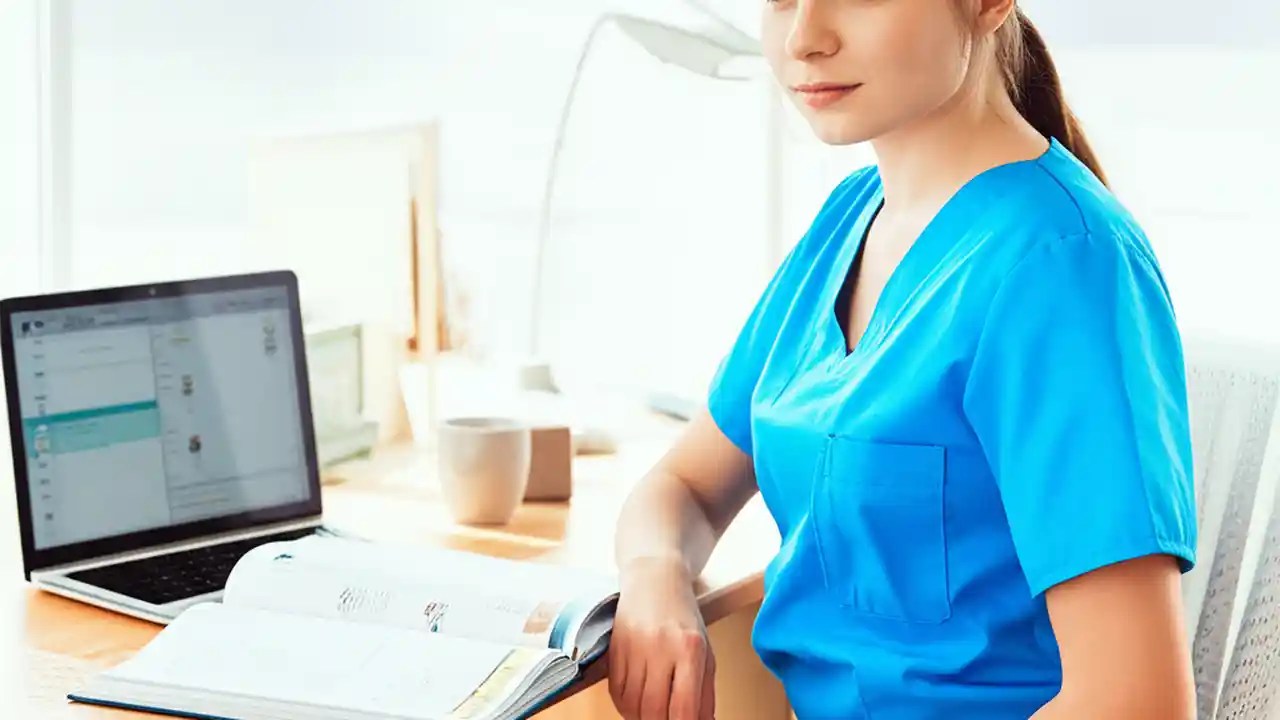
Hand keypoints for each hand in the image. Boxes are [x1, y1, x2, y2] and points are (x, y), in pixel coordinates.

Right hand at [609, 557, 715, 719]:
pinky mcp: (614, 647)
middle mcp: (660, 647)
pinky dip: (625, 704)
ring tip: (652, 712)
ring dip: (640, 717)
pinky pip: (616, 692)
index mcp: (690, 649)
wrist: (654, 579)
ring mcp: (634, 647)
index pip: (683, 708)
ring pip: (631, 705)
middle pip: (653, 710)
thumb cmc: (683, 617)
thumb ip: (706, 694)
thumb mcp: (705, 652)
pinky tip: (636, 700)